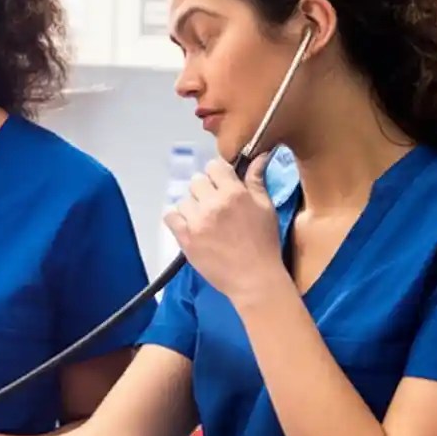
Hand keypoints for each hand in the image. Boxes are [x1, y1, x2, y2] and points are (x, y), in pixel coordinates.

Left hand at [164, 155, 285, 303]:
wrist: (254, 278)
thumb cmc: (264, 244)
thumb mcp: (266, 208)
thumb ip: (257, 181)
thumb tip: (259, 156)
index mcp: (234, 193)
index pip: (214, 166)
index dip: (218, 174)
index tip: (222, 184)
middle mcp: (213, 204)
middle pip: (196, 181)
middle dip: (205, 190)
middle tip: (214, 205)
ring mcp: (197, 221)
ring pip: (183, 199)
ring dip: (192, 207)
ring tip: (204, 220)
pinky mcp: (185, 238)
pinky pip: (170, 216)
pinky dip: (177, 219)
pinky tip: (189, 226)